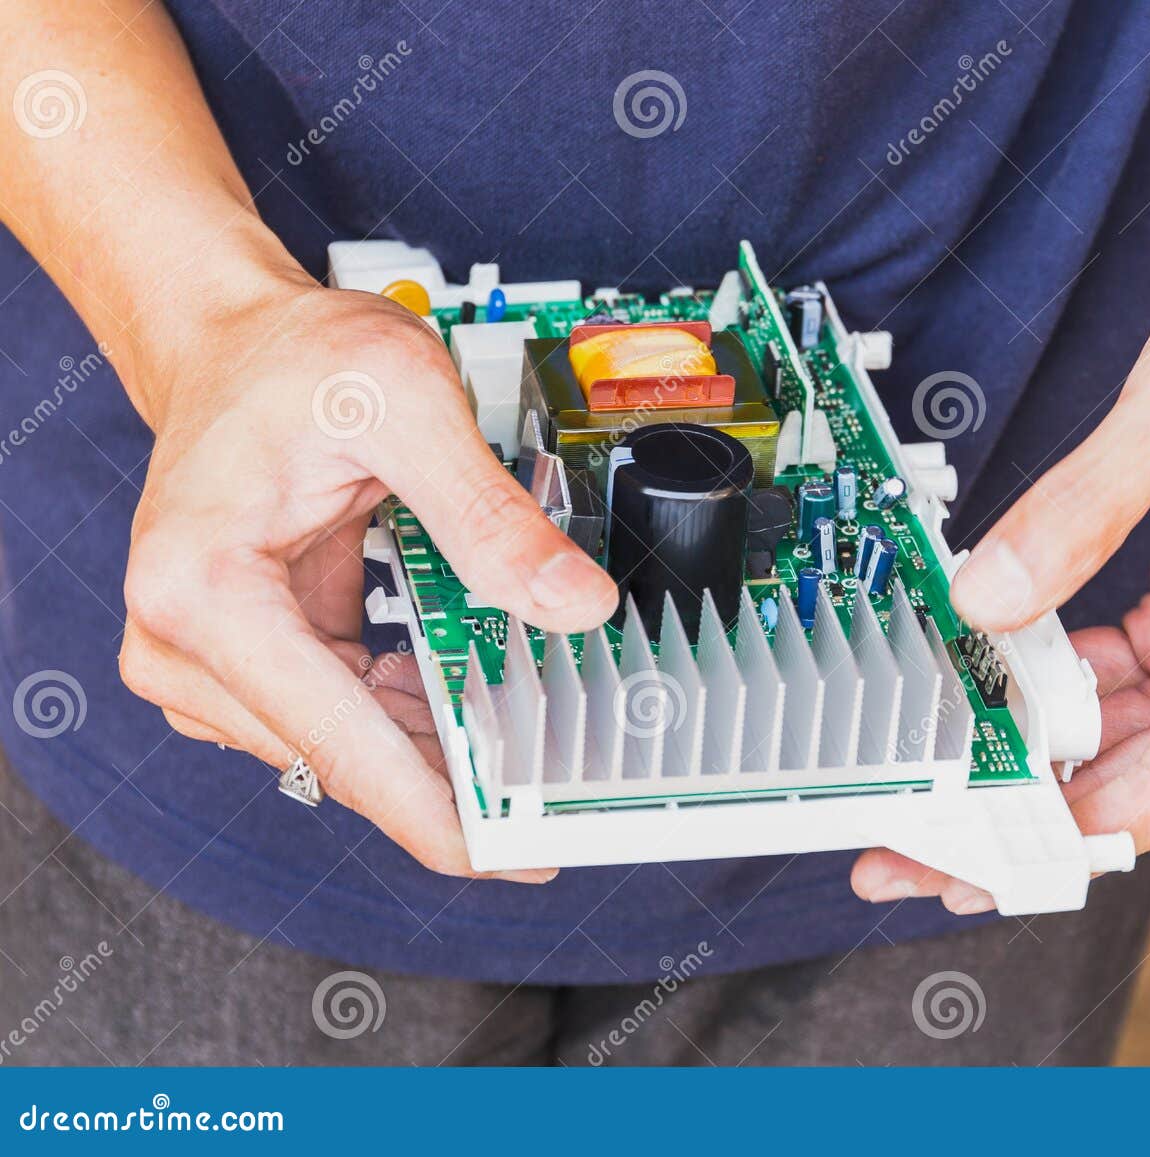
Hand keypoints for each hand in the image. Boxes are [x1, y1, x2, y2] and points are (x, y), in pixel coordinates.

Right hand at [116, 274, 617, 880]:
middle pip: (347, 759)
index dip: (441, 817)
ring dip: (441, 746)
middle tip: (566, 786)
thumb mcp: (406, 404)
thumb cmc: (293, 358)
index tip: (521, 854)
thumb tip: (573, 607)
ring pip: (350, 745)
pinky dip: (413, 711)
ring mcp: (206, 661)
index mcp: (205, 596)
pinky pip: (343, 712)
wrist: (233, 338)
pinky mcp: (244, 656)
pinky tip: (476, 699)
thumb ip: (489, 515)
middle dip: (459, 780)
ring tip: (538, 740)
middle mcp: (184, 646)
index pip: (342, 748)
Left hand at [852, 195, 1149, 912]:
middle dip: (1023, 818)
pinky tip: (992, 684)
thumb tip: (986, 598)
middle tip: (911, 846)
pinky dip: (1058, 694)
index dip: (1054, 836)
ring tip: (932, 775)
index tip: (966, 858)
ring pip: (1124, 747)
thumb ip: (1079, 505)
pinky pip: (1124, 690)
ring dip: (1034, 762)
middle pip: (1135, 788)